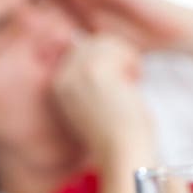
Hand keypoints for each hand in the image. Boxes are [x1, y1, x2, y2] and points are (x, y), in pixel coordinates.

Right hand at [52, 34, 155, 164]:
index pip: (82, 51)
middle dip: (115, 56)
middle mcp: (63, 77)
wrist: (122, 151)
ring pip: (106, 41)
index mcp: (59, 85)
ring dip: (125, 57)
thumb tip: (110, 47)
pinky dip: (133, 61)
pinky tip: (134, 82)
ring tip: (131, 81)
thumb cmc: (116, 134)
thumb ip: (95, 78)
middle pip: (92, 42)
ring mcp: (76, 72)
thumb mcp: (96, 101)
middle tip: (128, 80)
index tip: (118, 82)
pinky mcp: (94, 70)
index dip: (105, 61)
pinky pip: (119, 47)